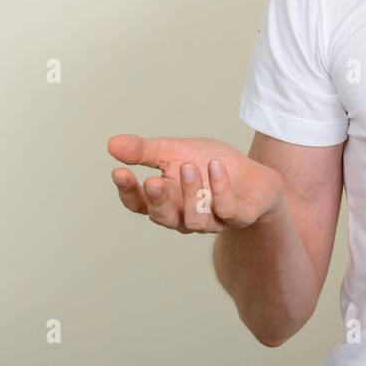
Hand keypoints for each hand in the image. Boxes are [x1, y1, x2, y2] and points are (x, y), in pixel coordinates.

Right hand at [107, 135, 285, 232]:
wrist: (254, 174)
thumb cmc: (210, 164)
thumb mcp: (175, 151)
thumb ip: (145, 151)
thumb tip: (111, 144)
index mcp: (165, 200)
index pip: (138, 203)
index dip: (127, 191)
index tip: (119, 172)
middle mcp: (184, 216)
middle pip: (162, 217)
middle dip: (157, 200)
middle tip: (152, 181)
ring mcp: (211, 221)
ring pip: (194, 218)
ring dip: (190, 191)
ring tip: (190, 166)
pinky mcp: (238, 217)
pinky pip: (226, 210)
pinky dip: (220, 189)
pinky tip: (216, 167)